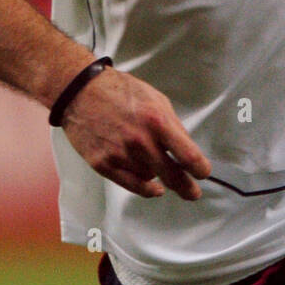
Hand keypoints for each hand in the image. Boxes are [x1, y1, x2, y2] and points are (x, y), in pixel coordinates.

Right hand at [61, 67, 211, 199]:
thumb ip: (172, 125)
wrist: (80, 91)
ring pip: (152, 179)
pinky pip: (132, 185)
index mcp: (157, 120)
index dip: (200, 169)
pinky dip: (146, 189)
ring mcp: (121, 154)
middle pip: (172, 175)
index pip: (188, 155)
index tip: (203, 173)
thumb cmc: (119, 91)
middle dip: (187, 188)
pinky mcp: (104, 164)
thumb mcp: (155, 99)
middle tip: (193, 193)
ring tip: (151, 160)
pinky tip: (154, 188)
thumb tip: (185, 149)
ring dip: (158, 175)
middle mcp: (140, 140)